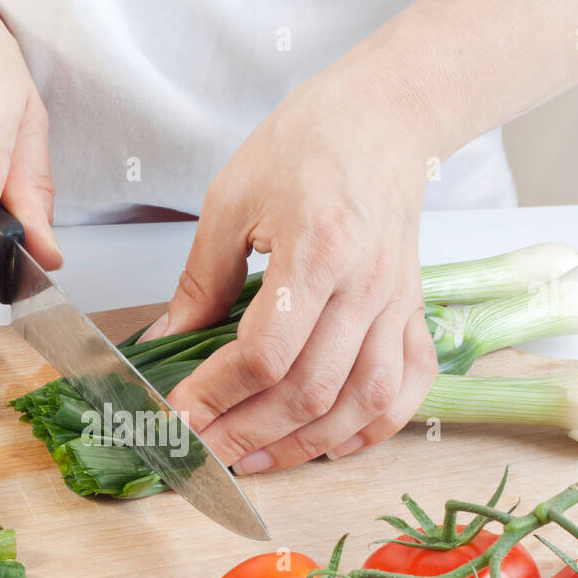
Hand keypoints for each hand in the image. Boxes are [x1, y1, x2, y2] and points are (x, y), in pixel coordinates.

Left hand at [144, 57, 438, 472]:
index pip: (266, 354)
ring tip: (252, 459)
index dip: (217, 395)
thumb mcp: (231, 201)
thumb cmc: (306, 146)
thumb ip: (201, 281)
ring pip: (360, 403)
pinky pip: (407, 390)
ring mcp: (397, 304)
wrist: (385, 118)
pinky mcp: (413, 312)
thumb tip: (164, 343)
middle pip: (310, 391)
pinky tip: (330, 444)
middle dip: (247, 433)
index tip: (178, 415)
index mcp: (317, 252)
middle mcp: (366, 287)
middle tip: (202, 452)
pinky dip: (371, 429)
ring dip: (302, 445)